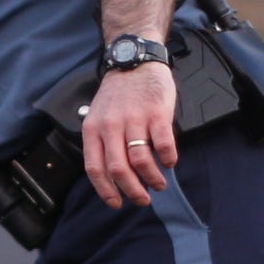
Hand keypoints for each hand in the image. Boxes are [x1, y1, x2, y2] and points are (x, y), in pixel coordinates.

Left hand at [82, 61, 177, 208]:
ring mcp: (134, 119)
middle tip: (143, 199)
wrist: (135, 61)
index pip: (95, 168)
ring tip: (159, 184)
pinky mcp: (156, 113)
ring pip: (140, 160)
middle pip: (118, 169)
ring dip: (152, 178)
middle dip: (132, 190)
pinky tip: (170, 162)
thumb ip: (101, 141)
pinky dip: (168, 158)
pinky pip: (163, 144)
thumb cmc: (119, 92)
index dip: (106, 190)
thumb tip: (110, 175)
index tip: (117, 203)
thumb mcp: (99, 115)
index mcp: (94, 129)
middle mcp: (111, 126)